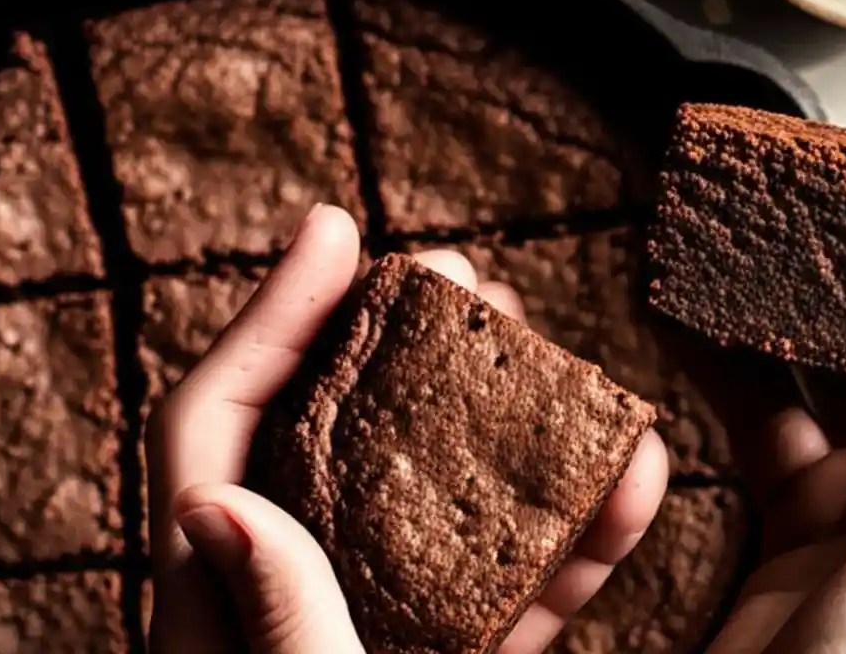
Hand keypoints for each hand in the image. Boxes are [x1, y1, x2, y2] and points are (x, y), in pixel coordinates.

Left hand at [145, 206, 667, 652]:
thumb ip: (271, 616)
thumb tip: (218, 502)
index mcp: (215, 598)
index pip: (215, 425)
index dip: (272, 316)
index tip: (337, 230)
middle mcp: (302, 587)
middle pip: (337, 430)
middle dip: (406, 341)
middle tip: (465, 279)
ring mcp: (387, 623)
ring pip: (440, 490)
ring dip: (504, 420)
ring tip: (554, 364)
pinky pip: (522, 582)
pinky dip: (581, 537)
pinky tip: (630, 485)